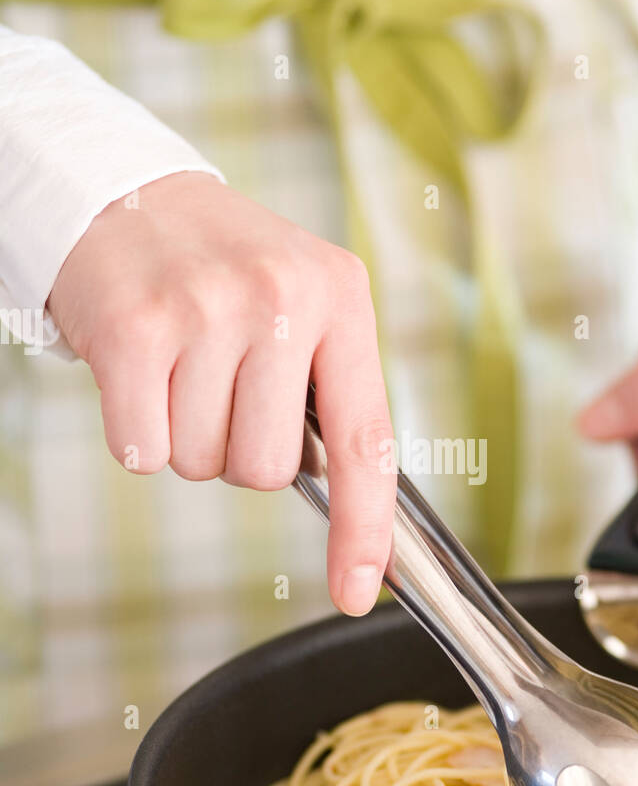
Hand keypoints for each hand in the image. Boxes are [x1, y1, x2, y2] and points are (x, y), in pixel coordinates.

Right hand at [48, 171, 395, 614]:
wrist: (124, 195)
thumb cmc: (223, 269)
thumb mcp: (303, 299)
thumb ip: (330, 387)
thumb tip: (356, 508)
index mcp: (341, 297)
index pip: (365, 439)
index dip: (363, 527)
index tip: (355, 591)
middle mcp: (282, 299)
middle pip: (267, 471)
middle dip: (238, 450)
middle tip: (219, 384)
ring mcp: (207, 310)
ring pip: (203, 466)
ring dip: (185, 438)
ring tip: (181, 366)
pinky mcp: (136, 330)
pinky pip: (143, 453)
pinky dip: (136, 434)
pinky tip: (140, 374)